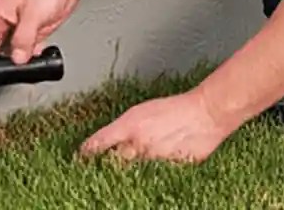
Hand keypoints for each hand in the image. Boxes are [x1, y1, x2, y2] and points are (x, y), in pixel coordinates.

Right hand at [0, 0, 80, 65]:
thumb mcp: (33, 14)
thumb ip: (24, 38)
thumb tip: (17, 59)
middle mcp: (0, 24)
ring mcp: (13, 31)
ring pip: (0, 56)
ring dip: (1, 69)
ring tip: (1, 82)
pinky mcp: (28, 37)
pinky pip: (20, 55)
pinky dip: (22, 63)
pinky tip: (30, 66)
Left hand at [78, 90, 234, 163]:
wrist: (206, 113)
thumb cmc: (176, 108)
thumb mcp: (141, 111)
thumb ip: (122, 129)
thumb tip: (103, 143)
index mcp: (129, 127)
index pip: (97, 144)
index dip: (85, 154)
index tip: (78, 161)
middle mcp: (138, 145)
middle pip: (114, 163)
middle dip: (112, 163)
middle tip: (117, 160)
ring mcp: (154, 160)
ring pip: (136, 171)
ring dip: (137, 167)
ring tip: (150, 155)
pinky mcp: (171, 170)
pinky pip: (156, 175)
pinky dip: (156, 171)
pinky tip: (164, 160)